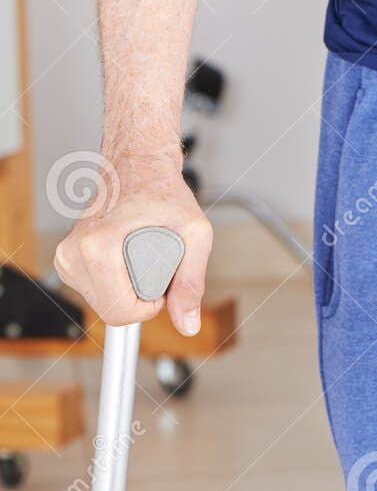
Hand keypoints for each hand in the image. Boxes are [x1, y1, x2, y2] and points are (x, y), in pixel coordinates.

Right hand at [53, 152, 212, 334]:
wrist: (137, 165)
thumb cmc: (163, 192)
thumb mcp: (195, 231)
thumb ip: (193, 281)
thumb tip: (187, 325)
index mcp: (98, 245)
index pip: (120, 311)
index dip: (150, 305)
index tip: (164, 280)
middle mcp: (75, 251)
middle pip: (110, 310)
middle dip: (139, 298)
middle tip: (155, 263)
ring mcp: (67, 255)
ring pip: (100, 303)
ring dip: (126, 290)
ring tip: (140, 256)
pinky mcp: (66, 258)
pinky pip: (93, 291)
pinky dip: (113, 282)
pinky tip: (125, 258)